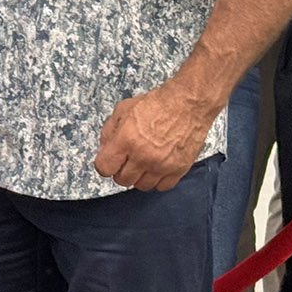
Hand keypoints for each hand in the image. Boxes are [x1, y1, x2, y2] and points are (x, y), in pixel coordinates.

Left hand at [94, 81, 219, 190]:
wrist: (187, 104)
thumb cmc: (156, 104)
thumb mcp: (123, 110)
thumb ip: (109, 132)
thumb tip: (105, 149)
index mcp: (125, 140)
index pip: (105, 168)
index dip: (104, 165)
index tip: (109, 162)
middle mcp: (142, 156)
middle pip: (122, 180)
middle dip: (120, 171)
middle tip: (126, 161)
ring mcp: (162, 165)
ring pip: (142, 186)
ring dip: (139, 177)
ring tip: (142, 164)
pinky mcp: (179, 169)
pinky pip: (162, 187)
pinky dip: (157, 180)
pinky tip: (156, 168)